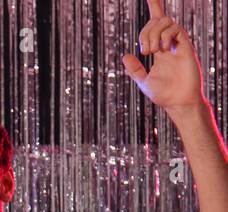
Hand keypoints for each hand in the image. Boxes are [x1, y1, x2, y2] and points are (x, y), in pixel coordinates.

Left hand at [122, 0, 205, 115]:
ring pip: (165, 22)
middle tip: (144, 52)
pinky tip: (162, 50)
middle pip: (157, 21)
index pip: (156, 24)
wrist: (179, 102)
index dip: (154, 7)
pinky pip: (175, 30)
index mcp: (160, 49)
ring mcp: (178, 44)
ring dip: (153, 34)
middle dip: (145, 32)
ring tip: (151, 51)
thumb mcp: (143, 81)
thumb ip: (134, 69)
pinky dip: (164, 36)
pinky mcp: (186, 47)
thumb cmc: (163, 94)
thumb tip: (125, 56)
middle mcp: (169, 43)